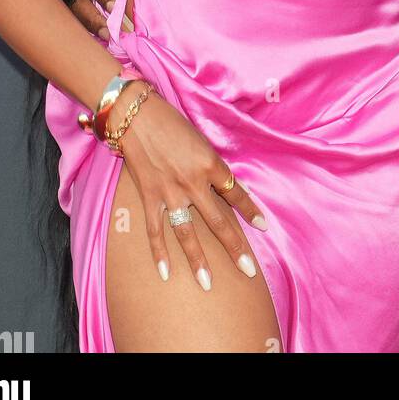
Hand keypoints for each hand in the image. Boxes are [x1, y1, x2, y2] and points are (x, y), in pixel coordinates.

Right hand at [108, 86, 268, 288]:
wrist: (136, 115)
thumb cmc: (171, 121)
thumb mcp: (200, 139)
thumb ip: (210, 165)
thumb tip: (220, 185)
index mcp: (210, 163)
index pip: (236, 193)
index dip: (251, 210)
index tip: (262, 226)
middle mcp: (193, 182)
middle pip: (218, 221)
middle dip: (234, 248)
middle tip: (248, 271)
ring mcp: (170, 192)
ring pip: (187, 233)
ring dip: (197, 260)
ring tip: (207, 284)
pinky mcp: (149, 196)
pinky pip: (155, 230)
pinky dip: (159, 253)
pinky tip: (165, 273)